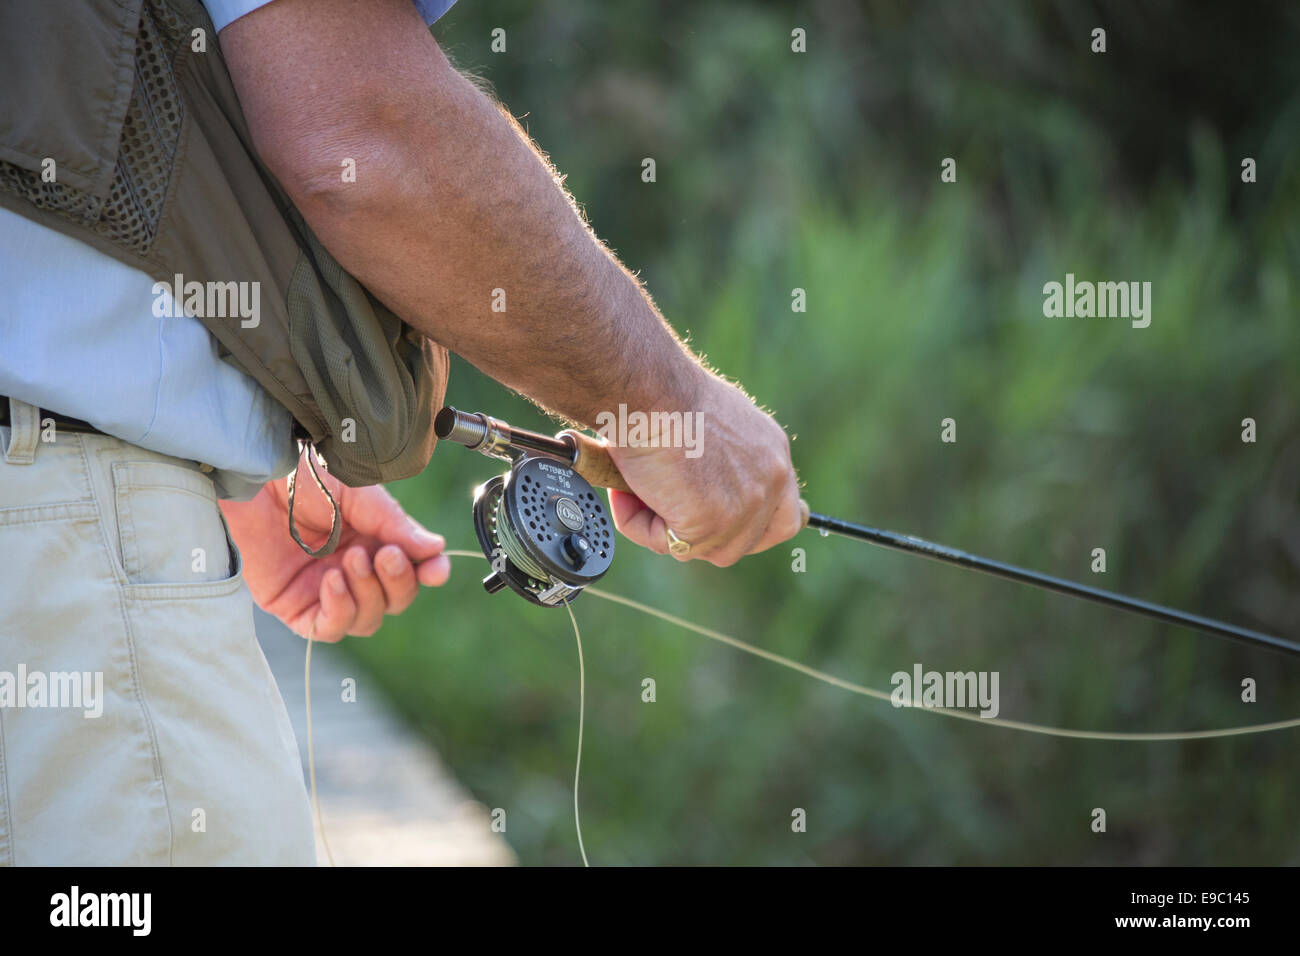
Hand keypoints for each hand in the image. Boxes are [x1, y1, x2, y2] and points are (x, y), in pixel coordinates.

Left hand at [219, 449, 450, 640]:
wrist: (257, 478)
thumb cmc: (304, 477)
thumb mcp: (360, 496)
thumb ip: (396, 526)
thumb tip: (435, 549)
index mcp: (377, 541)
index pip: (414, 572)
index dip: (429, 574)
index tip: (435, 569)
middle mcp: (355, 570)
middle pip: (394, 601)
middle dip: (397, 583)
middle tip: (384, 554)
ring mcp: (325, 591)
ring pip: (366, 620)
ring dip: (368, 595)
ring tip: (352, 559)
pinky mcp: (293, 606)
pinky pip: (327, 629)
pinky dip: (339, 611)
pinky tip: (333, 581)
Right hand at [605, 376, 802, 566]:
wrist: (649, 390)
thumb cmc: (665, 395)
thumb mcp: (711, 423)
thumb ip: (720, 460)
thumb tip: (694, 488)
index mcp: (774, 453)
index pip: (784, 515)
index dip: (752, 530)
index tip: (722, 527)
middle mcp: (771, 480)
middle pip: (748, 542)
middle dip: (706, 538)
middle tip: (664, 515)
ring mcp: (746, 506)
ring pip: (705, 549)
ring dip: (665, 529)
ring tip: (634, 493)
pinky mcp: (710, 522)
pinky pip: (669, 544)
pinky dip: (639, 525)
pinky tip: (625, 493)